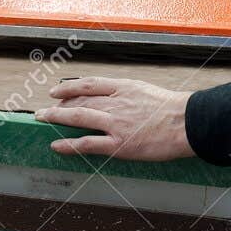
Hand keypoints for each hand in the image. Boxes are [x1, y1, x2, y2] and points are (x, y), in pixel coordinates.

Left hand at [37, 78, 192, 160]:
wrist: (187, 123)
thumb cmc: (174, 109)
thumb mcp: (148, 91)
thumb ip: (130, 94)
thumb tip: (119, 99)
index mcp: (124, 87)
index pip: (90, 84)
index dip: (69, 87)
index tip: (57, 90)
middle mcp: (115, 103)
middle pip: (80, 100)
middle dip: (59, 104)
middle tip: (46, 110)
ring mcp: (115, 124)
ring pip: (78, 117)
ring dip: (56, 118)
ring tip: (42, 119)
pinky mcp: (118, 145)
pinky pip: (87, 144)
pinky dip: (69, 144)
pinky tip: (56, 145)